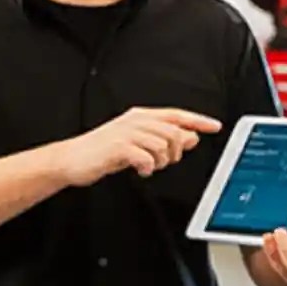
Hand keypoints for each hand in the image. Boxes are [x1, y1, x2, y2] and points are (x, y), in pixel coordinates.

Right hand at [53, 107, 222, 186]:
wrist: (72, 159)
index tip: (214, 126)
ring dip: (161, 161)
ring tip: (149, 166)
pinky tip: (140, 170)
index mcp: (140, 116)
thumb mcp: (136, 142)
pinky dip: (148, 167)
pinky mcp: (119, 147)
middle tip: (164, 161)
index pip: (176, 115)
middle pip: (174, 132)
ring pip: (164, 145)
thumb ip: (162, 138)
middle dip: (176, 151)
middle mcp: (135, 120)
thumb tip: (190, 137)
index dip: (197, 120)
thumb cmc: (103, 151)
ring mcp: (127, 132)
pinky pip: (147, 158)